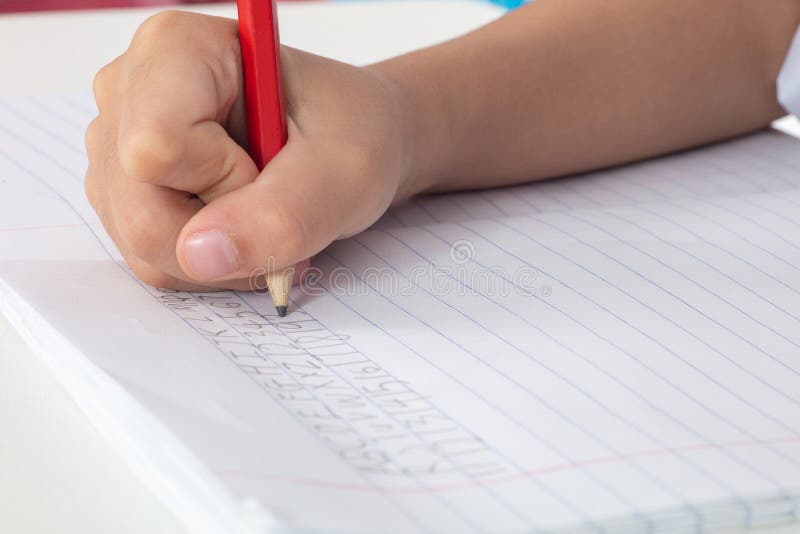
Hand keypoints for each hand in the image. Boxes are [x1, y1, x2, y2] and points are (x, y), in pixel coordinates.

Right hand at [85, 11, 419, 290]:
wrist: (350, 140)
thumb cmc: (352, 133)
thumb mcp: (343, 174)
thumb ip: (280, 215)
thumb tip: (198, 256)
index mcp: (176, 49)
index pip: (157, 146)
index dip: (221, 180)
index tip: (270, 164)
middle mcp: (130, 89)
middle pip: (138, 208)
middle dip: (220, 233)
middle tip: (276, 202)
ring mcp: (117, 141)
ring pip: (139, 241)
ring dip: (216, 255)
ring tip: (264, 214)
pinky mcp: (123, 186)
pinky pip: (146, 255)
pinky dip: (204, 261)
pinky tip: (240, 228)